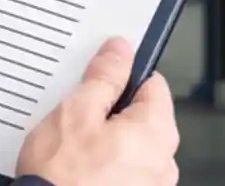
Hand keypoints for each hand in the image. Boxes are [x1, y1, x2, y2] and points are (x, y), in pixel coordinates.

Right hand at [17, 38, 178, 185]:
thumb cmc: (60, 178)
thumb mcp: (77, 111)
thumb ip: (105, 77)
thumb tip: (120, 51)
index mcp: (157, 133)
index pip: (153, 84)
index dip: (124, 77)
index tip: (101, 81)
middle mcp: (164, 164)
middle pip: (144, 118)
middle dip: (113, 114)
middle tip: (79, 120)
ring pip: (133, 148)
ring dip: (109, 143)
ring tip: (76, 151)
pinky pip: (127, 174)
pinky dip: (108, 170)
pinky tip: (81, 173)